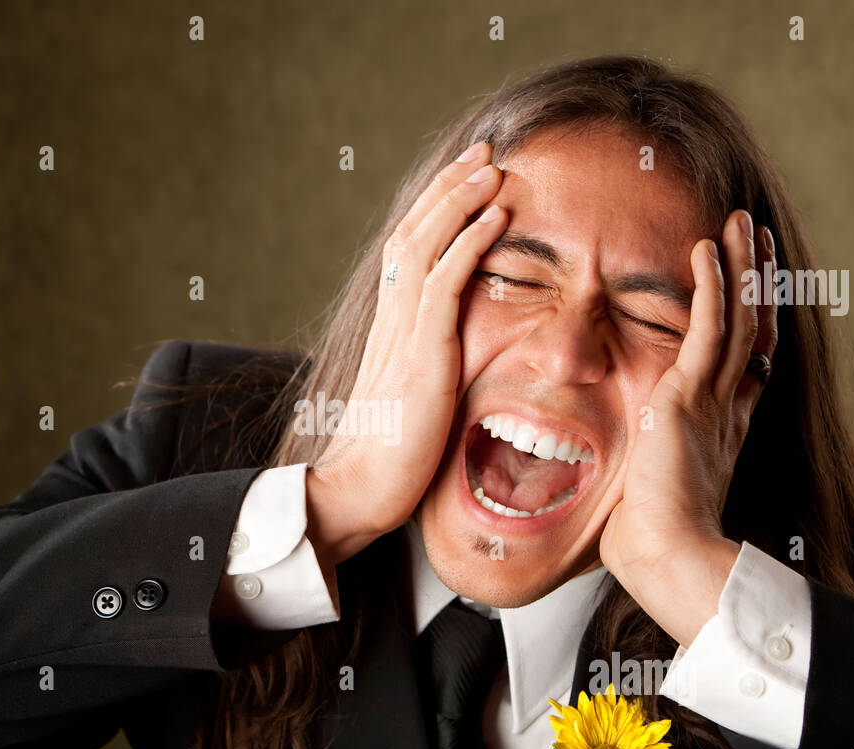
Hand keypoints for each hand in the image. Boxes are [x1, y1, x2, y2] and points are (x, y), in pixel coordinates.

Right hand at [305, 141, 508, 566]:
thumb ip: (429, 362)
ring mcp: (402, 334)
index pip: (410, 249)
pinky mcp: (420, 355)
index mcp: (390, 327)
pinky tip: (495, 216)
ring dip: (460, 199)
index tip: (468, 178)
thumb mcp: (413, 395)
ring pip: (426, 244)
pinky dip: (470, 243)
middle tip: (484, 151)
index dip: (437, 208)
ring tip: (493, 166)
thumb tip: (453, 353)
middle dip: (449, 186)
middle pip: (414, 230)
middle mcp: (391, 319)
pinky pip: (444, 284)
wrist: (358, 491)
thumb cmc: (389, 454)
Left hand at [598, 210, 778, 645]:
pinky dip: (712, 287)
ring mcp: (714, 400)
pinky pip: (708, 329)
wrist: (668, 555)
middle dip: (754, 279)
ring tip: (739, 224)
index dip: (749, 318)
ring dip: (740, 267)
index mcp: (722, 427)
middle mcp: (728, 407)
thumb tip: (624, 464)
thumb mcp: (652, 485)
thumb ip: (647, 461)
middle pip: (750, 327)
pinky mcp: (690, 397)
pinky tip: (708, 249)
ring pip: (738, 317)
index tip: (750, 287)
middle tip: (753, 237)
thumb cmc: (650, 536)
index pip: (744, 359)